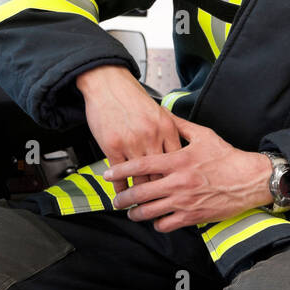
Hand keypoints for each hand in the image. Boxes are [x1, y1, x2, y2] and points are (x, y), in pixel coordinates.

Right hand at [76, 65, 182, 194]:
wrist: (109, 84)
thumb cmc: (133, 98)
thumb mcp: (159, 112)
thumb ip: (170, 131)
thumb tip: (178, 151)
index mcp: (167, 128)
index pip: (177, 161)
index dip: (178, 178)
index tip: (181, 191)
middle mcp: (152, 137)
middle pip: (161, 172)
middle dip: (162, 192)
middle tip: (163, 205)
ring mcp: (132, 143)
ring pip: (140, 177)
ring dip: (141, 195)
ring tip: (141, 206)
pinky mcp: (113, 146)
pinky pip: (119, 173)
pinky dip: (121, 186)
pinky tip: (121, 193)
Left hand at [105, 114, 275, 232]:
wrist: (250, 179)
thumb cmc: (228, 158)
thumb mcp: (204, 135)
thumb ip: (180, 127)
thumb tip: (164, 114)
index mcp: (179, 160)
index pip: (141, 165)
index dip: (120, 170)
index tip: (108, 173)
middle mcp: (178, 182)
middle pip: (139, 192)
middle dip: (122, 198)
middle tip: (116, 199)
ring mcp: (185, 201)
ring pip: (149, 212)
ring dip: (135, 213)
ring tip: (132, 212)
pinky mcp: (193, 216)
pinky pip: (165, 224)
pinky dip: (157, 223)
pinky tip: (156, 219)